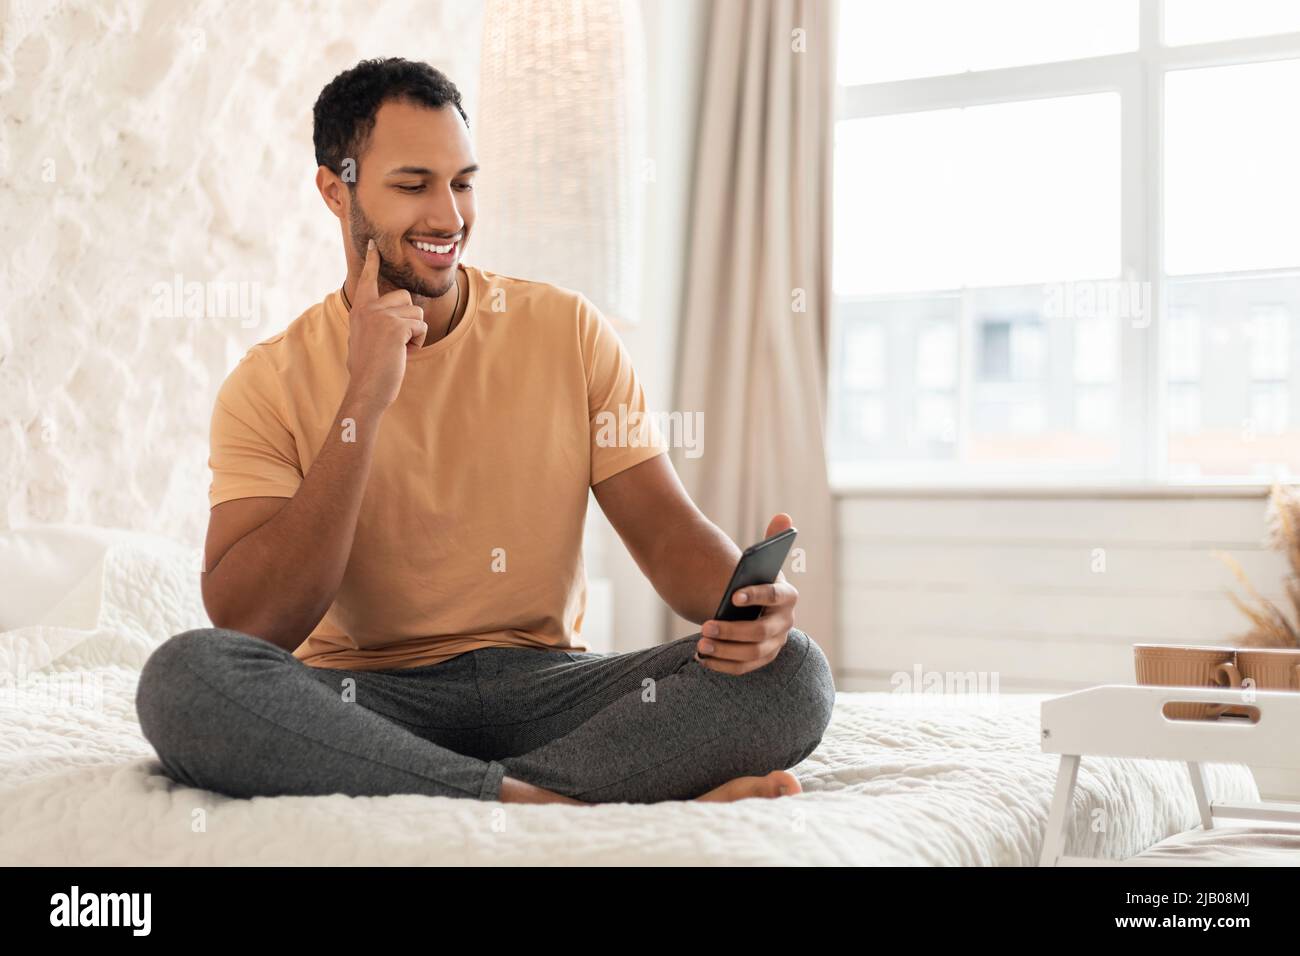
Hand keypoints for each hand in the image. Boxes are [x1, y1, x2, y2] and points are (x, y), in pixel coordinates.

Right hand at [343, 239, 428, 410]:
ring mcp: (381, 316)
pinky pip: (421, 327)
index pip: (367, 279)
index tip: (374, 245)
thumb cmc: (368, 368)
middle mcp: (368, 308)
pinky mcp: (395, 326)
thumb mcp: (364, 338)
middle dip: (409, 319)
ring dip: (415, 333)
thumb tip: (396, 314)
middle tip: (397, 342)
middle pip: (405, 297)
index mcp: (360, 309)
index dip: (372, 261)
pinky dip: (418, 342)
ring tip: (399, 349)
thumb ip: (374, 321)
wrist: (366, 388)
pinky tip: (404, 353)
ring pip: (416, 313)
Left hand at [695, 513, 798, 675]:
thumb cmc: (753, 582)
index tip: (732, 595)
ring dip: (725, 651)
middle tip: (705, 624)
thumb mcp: (762, 562)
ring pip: (751, 654)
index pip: (776, 596)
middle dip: (733, 630)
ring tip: (701, 643)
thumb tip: (783, 516)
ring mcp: (774, 645)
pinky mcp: (759, 660)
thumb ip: (772, 539)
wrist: (750, 608)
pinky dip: (721, 665)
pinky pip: (742, 668)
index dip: (757, 596)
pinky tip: (701, 657)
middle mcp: (785, 624)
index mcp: (787, 596)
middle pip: (761, 631)